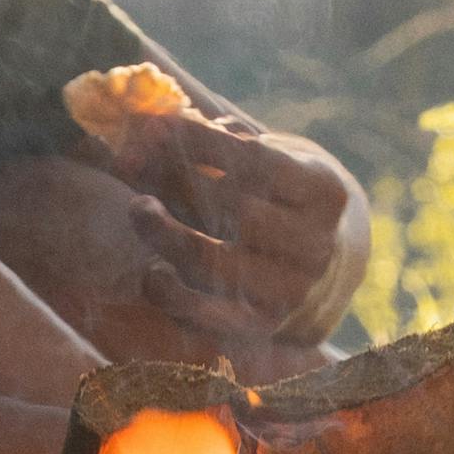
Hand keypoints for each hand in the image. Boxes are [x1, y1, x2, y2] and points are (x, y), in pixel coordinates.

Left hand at [57, 67, 370, 351]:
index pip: (256, 159)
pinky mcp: (261, 326)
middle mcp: (315, 244)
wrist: (315, 270)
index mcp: (323, 191)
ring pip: (215, 262)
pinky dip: (171, 295)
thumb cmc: (273, 198)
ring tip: (138, 208)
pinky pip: (206, 316)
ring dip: (166, 233)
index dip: (199, 142)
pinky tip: (153, 272)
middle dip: (175, 181)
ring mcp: (291, 291)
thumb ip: (207, 142)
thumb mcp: (261, 163)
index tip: (151, 127)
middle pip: (234, 209)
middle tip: (130, 162)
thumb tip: (142, 129)